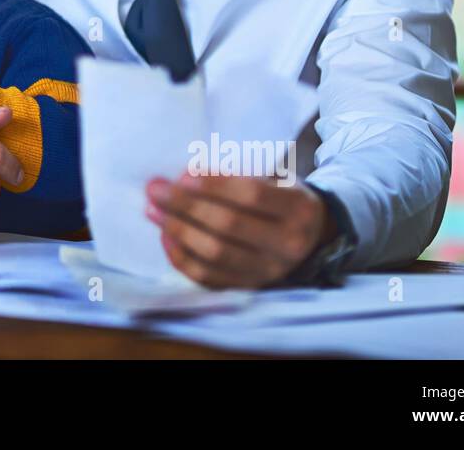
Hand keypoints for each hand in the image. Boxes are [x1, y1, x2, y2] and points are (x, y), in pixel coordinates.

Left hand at [144, 176, 333, 288]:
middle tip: (155, 190)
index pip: (251, 195)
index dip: (213, 185)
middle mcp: (287, 244)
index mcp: (297, 208)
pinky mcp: (249, 288)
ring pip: (215, 254)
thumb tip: (184, 177)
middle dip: (185, 206)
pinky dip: (181, 258)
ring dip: (177, 230)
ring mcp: (269, 271)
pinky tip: (165, 237)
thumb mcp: (272, 178)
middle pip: (228, 226)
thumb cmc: (280, 197)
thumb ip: (235, 176)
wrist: (310, 237)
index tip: (181, 174)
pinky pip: (208, 278)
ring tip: (153, 211)